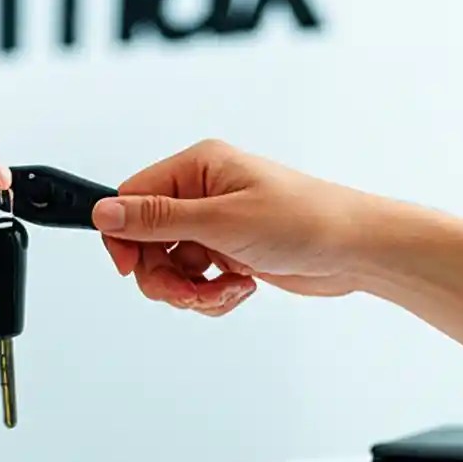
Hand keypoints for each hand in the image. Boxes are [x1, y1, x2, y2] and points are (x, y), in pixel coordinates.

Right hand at [92, 139, 386, 314]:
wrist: (357, 251)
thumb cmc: (305, 220)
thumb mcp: (222, 221)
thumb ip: (158, 219)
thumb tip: (104, 211)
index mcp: (198, 167)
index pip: (132, 197)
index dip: (126, 238)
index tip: (132, 268)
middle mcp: (203, 192)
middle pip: (147, 241)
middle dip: (164, 275)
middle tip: (189, 292)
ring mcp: (217, 224)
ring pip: (171, 267)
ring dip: (191, 290)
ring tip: (226, 290)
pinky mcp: (231, 252)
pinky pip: (198, 282)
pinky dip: (212, 294)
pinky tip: (241, 288)